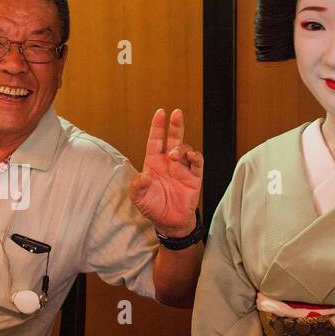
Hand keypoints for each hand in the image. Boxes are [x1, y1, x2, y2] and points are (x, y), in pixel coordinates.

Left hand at [129, 108, 202, 236]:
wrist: (169, 222)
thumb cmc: (152, 207)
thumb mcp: (138, 197)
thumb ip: (137, 186)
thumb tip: (143, 176)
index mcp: (154, 163)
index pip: (155, 140)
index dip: (157, 127)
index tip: (160, 113)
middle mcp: (169, 162)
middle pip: (173, 138)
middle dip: (176, 125)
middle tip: (177, 113)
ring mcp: (182, 168)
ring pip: (185, 149)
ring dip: (181, 147)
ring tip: (174, 154)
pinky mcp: (194, 177)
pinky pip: (197, 163)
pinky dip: (195, 157)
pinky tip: (191, 156)